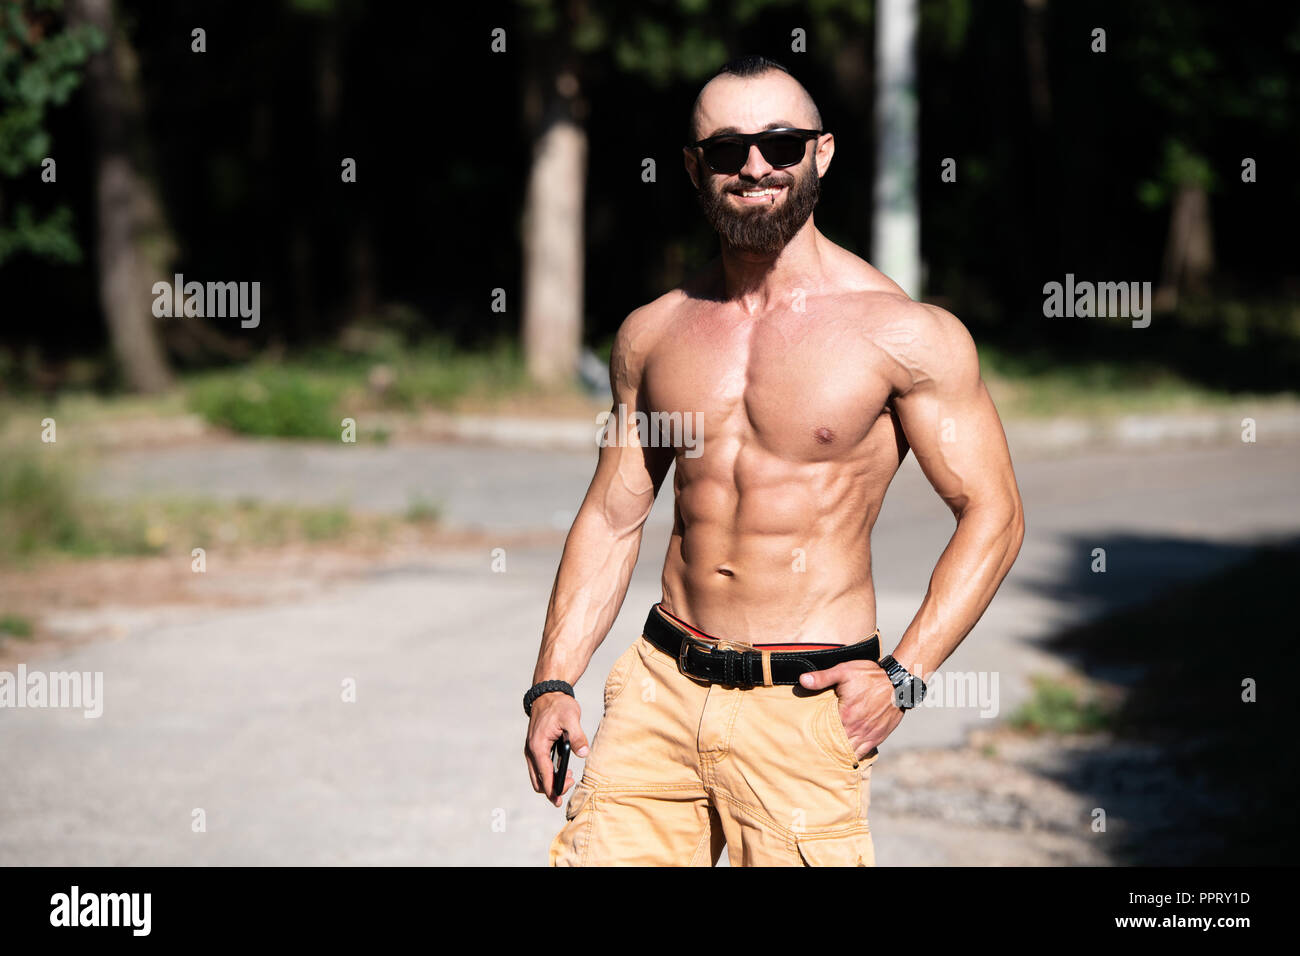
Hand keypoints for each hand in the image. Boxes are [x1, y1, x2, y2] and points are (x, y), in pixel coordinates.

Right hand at [524, 691, 589, 805]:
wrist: (548, 693)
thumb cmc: (559, 705)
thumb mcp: (571, 717)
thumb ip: (577, 736)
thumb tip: (584, 753)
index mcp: (537, 746)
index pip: (544, 776)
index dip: (553, 790)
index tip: (560, 801)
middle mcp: (531, 751)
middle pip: (538, 782)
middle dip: (553, 789)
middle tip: (571, 783)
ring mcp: (531, 750)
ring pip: (538, 777)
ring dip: (551, 781)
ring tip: (570, 776)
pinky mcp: (535, 748)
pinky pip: (539, 768)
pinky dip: (549, 774)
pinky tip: (565, 769)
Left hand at [799, 660, 902, 759]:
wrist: (899, 682)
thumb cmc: (870, 675)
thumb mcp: (844, 671)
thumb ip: (822, 678)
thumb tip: (802, 680)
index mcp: (845, 715)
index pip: (825, 733)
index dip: (815, 738)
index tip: (807, 740)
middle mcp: (857, 729)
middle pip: (837, 746)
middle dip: (826, 748)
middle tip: (814, 752)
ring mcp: (869, 735)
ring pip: (850, 752)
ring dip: (839, 753)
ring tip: (827, 756)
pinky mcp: (878, 737)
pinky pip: (864, 752)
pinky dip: (855, 755)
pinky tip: (847, 755)